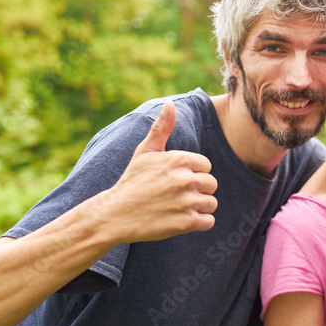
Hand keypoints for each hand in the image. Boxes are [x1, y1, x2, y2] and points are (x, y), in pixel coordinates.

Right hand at [100, 100, 216, 242]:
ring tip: (176, 208)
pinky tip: (180, 220)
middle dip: (197, 191)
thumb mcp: (145, 151)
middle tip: (174, 196)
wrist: (114, 215)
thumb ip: (162, 128)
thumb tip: (170, 103)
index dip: (192, 174)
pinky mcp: (186, 222)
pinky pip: (209, 222)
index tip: (174, 180)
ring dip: (198, 208)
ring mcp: (186, 201)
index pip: (206, 166)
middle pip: (211, 184)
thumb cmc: (132, 181)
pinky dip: (199, 223)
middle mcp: (185, 178)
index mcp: (179, 159)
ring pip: (211, 203)